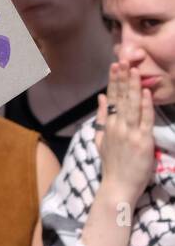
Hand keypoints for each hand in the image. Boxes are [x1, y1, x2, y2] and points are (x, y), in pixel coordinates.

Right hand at [95, 63, 156, 204]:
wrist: (118, 185)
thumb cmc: (112, 164)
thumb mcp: (101, 139)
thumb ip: (102, 117)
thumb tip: (102, 98)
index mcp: (108, 125)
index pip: (112, 98)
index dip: (114, 81)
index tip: (115, 66)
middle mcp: (117, 126)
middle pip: (121, 98)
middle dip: (122, 78)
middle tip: (123, 61)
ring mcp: (130, 133)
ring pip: (131, 105)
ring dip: (133, 86)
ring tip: (133, 70)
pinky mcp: (142, 141)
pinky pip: (144, 120)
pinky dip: (145, 105)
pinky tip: (144, 92)